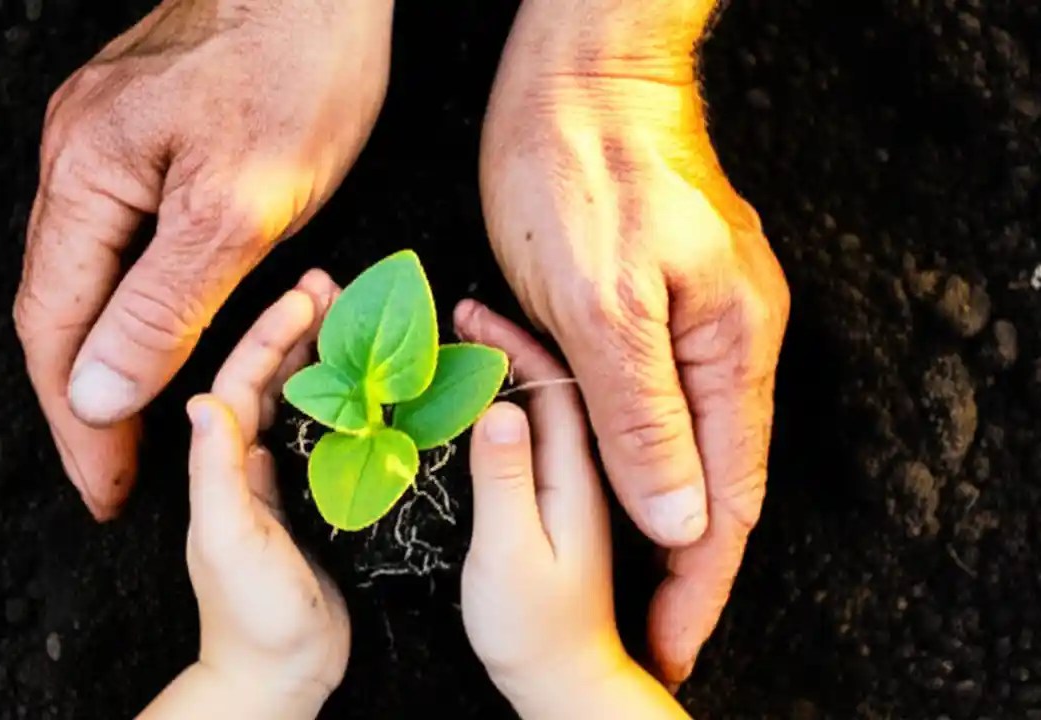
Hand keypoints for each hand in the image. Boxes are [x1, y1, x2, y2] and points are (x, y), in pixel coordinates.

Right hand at [13, 0, 392, 519]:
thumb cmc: (299, 71)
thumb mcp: (239, 207)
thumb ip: (162, 305)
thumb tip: (95, 395)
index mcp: (85, 179)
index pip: (58, 331)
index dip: (79, 422)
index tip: (104, 490)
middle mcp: (76, 158)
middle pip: (59, 306)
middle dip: (85, 401)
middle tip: (113, 476)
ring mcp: (106, 140)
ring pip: (88, 274)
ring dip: (106, 354)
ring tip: (130, 427)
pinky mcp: (147, 131)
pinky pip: (120, 237)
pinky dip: (131, 299)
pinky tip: (152, 329)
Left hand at [143, 274, 348, 718]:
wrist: (283, 676)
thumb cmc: (253, 616)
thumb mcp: (229, 542)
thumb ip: (216, 474)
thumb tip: (203, 401)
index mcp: (224, 466)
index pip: (242, 383)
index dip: (271, 337)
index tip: (306, 297)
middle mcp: (250, 464)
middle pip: (273, 381)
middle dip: (298, 331)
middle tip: (335, 289)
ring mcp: (287, 480)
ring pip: (304, 403)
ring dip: (324, 359)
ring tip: (356, 318)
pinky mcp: (322, 500)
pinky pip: (335, 438)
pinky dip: (352, 405)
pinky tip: (379, 385)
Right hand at [456, 302, 684, 719]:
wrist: (563, 679)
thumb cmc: (532, 627)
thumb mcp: (510, 551)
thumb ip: (505, 479)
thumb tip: (498, 407)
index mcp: (577, 474)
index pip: (555, 385)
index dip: (513, 343)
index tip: (467, 316)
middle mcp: (582, 471)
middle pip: (554, 385)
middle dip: (509, 343)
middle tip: (457, 317)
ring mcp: (572, 486)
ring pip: (544, 406)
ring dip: (507, 370)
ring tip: (460, 344)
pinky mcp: (556, 503)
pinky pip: (535, 434)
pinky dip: (506, 403)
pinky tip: (477, 401)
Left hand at [480, 0, 789, 682]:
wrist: (576, 73)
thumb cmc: (580, 169)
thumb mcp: (603, 301)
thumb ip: (645, 415)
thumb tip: (684, 520)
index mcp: (730, 349)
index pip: (728, 497)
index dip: (701, 579)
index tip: (676, 641)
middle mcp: (730, 342)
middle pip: (719, 480)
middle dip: (688, 563)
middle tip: (656, 629)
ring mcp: (700, 320)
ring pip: (689, 444)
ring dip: (663, 514)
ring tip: (636, 583)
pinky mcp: (662, 301)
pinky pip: (657, 400)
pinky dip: (638, 453)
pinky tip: (614, 480)